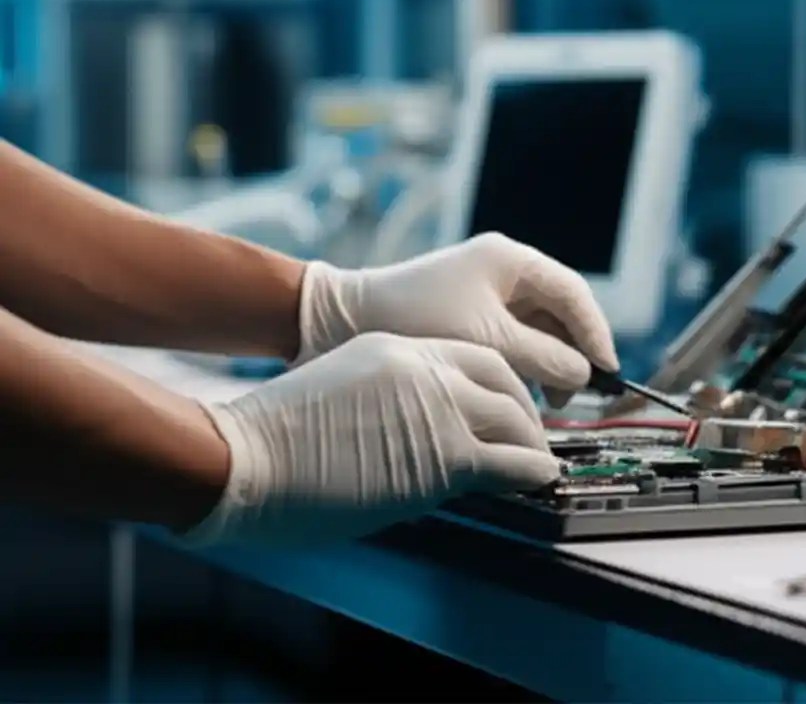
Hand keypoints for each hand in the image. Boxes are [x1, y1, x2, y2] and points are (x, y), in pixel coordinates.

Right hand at [184, 332, 559, 544]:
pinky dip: (533, 471)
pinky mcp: (445, 452)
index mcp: (396, 350)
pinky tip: (537, 481)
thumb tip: (421, 441)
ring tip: (537, 465)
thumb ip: (388, 403)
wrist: (241, 458)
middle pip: (504, 383)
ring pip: (515, 421)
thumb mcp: (341, 396)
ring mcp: (438, 407)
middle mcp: (425, 368)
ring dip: (532, 445)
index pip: (475, 357)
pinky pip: (512, 461)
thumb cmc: (271, 443)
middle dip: (525, 412)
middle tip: (532, 438)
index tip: (508, 408)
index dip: (500, 386)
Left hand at [296, 233, 618, 407]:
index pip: (573, 293)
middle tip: (578, 395)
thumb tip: (583, 374)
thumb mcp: (490, 342)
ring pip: (535, 332)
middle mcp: (499, 271)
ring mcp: (481, 294)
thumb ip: (545, 358)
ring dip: (547, 366)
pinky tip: (519, 393)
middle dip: (572, 354)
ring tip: (547, 402)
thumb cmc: (417, 319)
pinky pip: (510, 342)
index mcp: (509, 260)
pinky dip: (522, 367)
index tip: (607, 370)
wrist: (341, 322)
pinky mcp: (463, 317)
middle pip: (558, 314)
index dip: (595, 333)